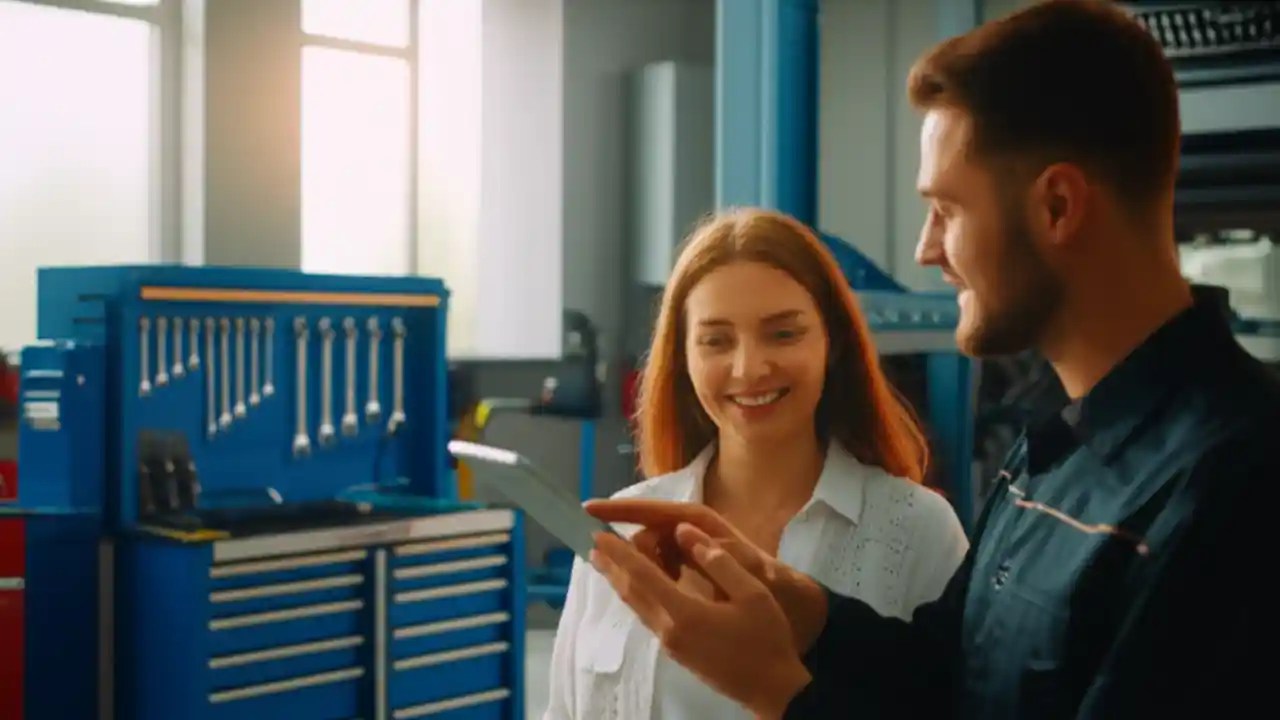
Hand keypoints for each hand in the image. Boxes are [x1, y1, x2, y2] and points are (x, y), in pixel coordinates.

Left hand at [590, 530, 811, 718]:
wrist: (772, 690)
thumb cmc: (767, 639)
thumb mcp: (752, 592)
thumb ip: (718, 561)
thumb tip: (684, 532)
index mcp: (684, 612)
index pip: (643, 576)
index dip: (620, 554)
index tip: (600, 536)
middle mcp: (669, 629)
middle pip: (631, 593)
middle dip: (611, 567)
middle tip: (593, 545)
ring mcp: (671, 644)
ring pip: (637, 607)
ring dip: (620, 583)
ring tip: (606, 564)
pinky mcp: (677, 652)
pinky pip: (647, 617)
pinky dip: (636, 596)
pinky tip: (640, 589)